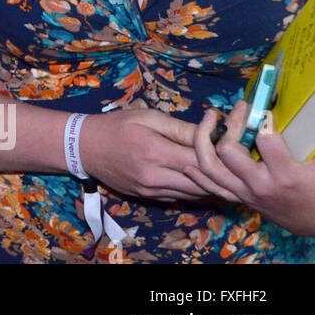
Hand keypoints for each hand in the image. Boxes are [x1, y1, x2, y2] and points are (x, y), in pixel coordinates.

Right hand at [79, 108, 214, 200]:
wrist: (85, 147)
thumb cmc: (116, 126)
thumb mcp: (146, 117)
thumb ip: (179, 127)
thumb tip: (212, 131)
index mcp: (155, 152)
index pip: (201, 159)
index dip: (219, 152)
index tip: (227, 142)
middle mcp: (154, 176)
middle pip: (203, 183)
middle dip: (221, 172)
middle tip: (229, 160)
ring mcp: (151, 190)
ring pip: (194, 194)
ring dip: (210, 184)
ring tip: (219, 169)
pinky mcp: (148, 197)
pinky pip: (181, 197)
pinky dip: (194, 189)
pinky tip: (199, 178)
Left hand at [185, 102, 314, 235]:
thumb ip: (308, 140)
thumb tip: (297, 112)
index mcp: (285, 175)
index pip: (264, 138)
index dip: (262, 119)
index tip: (262, 108)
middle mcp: (259, 185)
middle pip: (228, 150)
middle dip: (230, 124)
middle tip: (238, 107)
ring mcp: (245, 194)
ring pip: (211, 167)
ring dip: (204, 140)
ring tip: (210, 119)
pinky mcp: (240, 200)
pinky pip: (212, 187)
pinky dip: (199, 175)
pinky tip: (189, 162)